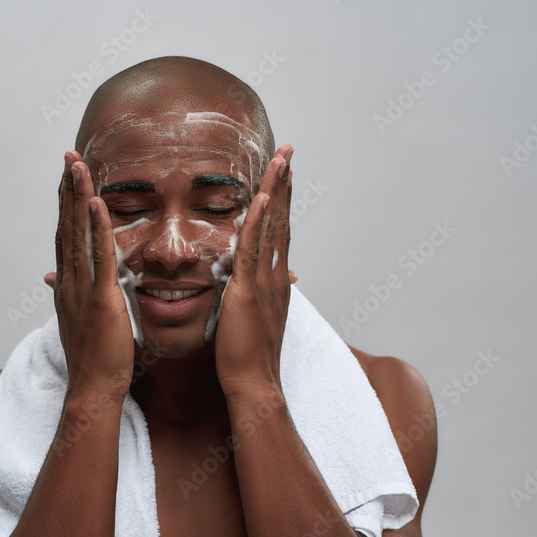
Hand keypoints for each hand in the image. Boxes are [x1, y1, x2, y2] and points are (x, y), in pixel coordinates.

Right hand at [44, 152, 134, 399]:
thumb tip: (56, 282)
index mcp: (67, 287)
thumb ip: (71, 297)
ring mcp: (82, 290)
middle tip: (68, 158)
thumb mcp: (80, 322)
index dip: (65, 207)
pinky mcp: (101, 299)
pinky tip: (96, 203)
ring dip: (77, 198)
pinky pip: (99, 257)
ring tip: (77, 167)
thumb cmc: (93, 360)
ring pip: (78, 235)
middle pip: (66, 227)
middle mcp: (69, 282)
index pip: (65, 237)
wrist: (92, 389)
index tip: (67, 180)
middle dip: (67, 190)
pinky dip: (97, 228)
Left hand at [214, 144, 294, 399]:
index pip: (279, 233)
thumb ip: (257, 298)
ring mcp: (265, 281)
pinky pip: (253, 248)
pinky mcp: (248, 290)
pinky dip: (258, 221)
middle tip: (288, 152)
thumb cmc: (248, 358)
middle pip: (282, 219)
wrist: (253, 384)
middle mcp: (275, 276)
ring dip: (276, 189)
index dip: (282, 202)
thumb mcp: (255, 320)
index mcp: (275, 282)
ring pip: (272, 226)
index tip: (283, 176)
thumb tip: (257, 285)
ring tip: (280, 159)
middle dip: (284, 184)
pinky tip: (261, 197)